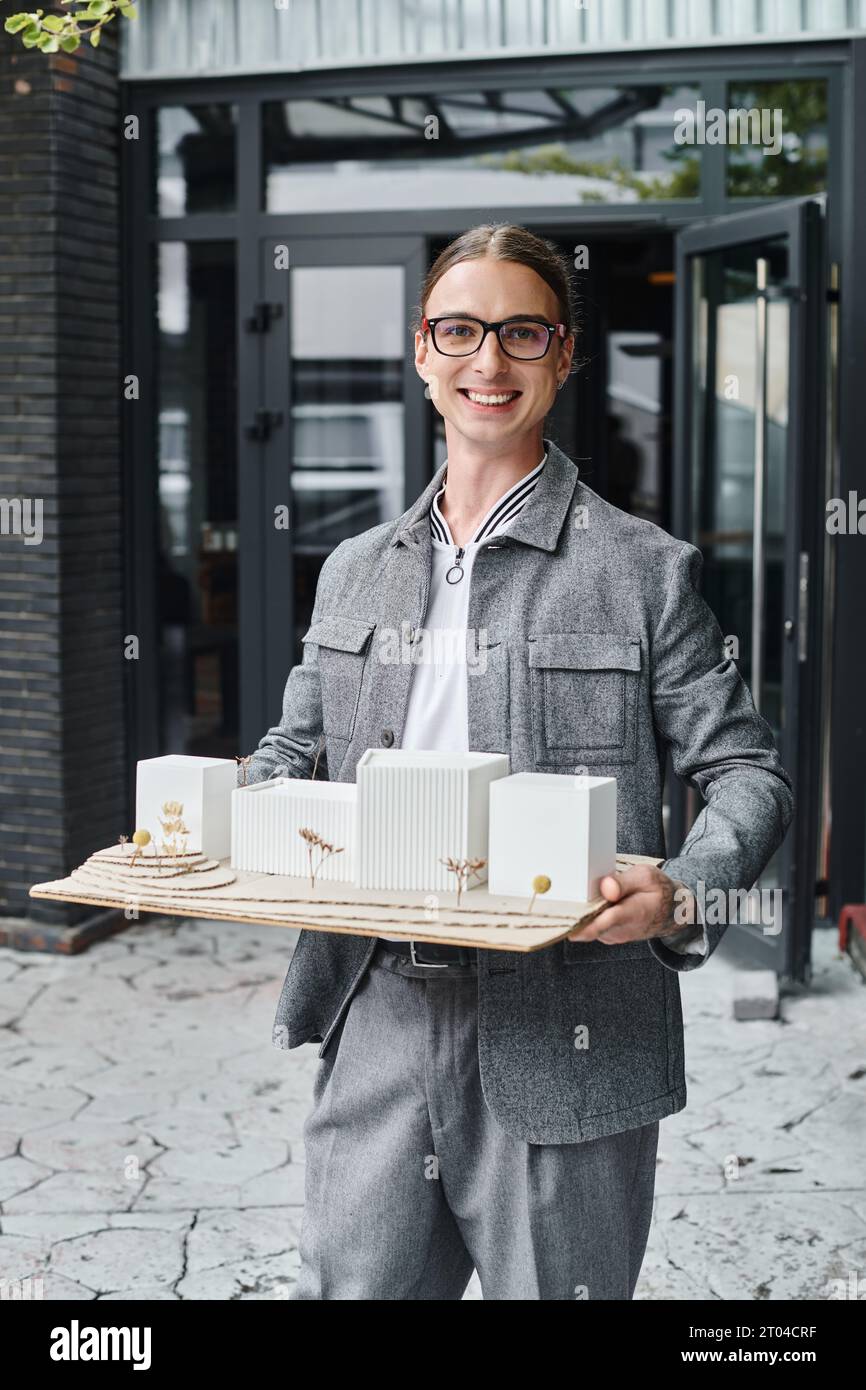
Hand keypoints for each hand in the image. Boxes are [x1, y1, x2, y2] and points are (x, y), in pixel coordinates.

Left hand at [566, 865, 694, 943]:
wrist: (672, 912)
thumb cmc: (658, 891)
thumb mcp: (646, 876)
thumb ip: (624, 882)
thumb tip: (605, 886)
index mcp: (633, 913)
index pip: (605, 921)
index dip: (584, 924)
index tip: (566, 924)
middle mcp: (621, 930)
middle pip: (590, 924)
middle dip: (575, 911)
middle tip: (562, 894)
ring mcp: (613, 936)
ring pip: (588, 925)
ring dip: (581, 911)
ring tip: (583, 893)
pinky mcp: (608, 936)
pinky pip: (591, 926)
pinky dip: (587, 915)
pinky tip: (589, 901)